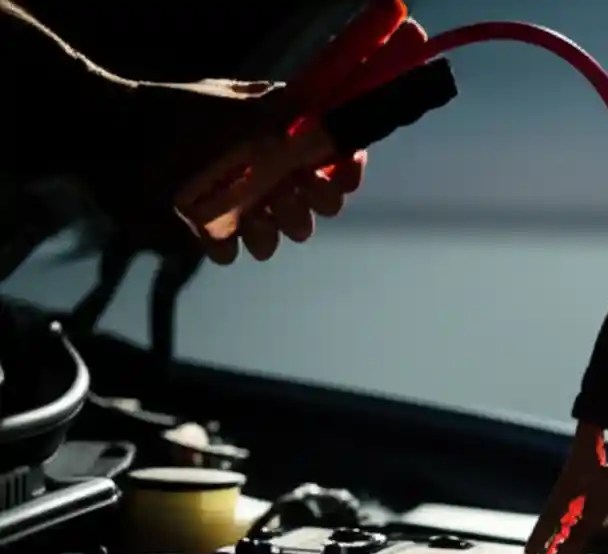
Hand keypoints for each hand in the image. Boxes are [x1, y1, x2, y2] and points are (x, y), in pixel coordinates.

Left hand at [80, 78, 366, 263]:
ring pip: (278, 232)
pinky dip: (227, 245)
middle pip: (315, 202)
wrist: (116, 135)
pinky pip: (231, 250)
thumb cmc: (181, 115)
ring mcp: (240, 203)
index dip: (345, 170)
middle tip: (292, 200)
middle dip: (311, 206)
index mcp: (282, 139)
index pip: (334, 158)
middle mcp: (268, 172)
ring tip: (254, 222)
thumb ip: (288, 112)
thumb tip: (332, 117)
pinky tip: (216, 234)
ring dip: (273, 230)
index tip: (341, 179)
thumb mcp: (240, 104)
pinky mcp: (208, 228)